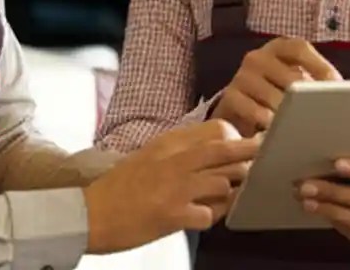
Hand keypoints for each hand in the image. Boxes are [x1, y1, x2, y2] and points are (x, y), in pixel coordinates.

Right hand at [83, 119, 258, 253]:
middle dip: (248, 157)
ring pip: (223, 183)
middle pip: (226, 151)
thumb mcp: (148, 157)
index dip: (237, 139)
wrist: (89, 214)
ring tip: (222, 199)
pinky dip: (210, 218)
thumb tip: (210, 156)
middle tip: (260, 163)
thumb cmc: (118, 189)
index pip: (216, 131)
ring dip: (228, 194)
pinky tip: (200, 219)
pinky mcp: (173, 214)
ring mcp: (175, 187)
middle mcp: (174, 160)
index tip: (249, 145)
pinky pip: (209, 215)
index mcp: (168, 143)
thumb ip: (178, 153)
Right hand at [210, 37, 341, 136]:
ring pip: (273, 96)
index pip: (299, 48)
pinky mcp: (229, 97)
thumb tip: (342, 93)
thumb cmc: (278, 95)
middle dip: (308, 99)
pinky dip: (268, 123)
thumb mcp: (295, 82)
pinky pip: (253, 111)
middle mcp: (257, 57)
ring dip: (289, 115)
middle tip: (324, 116)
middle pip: (289, 76)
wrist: (238, 111)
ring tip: (304, 129)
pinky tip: (279, 134)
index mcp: (278, 48)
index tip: (335, 85)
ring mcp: (241, 76)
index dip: (319, 65)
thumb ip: (314, 82)